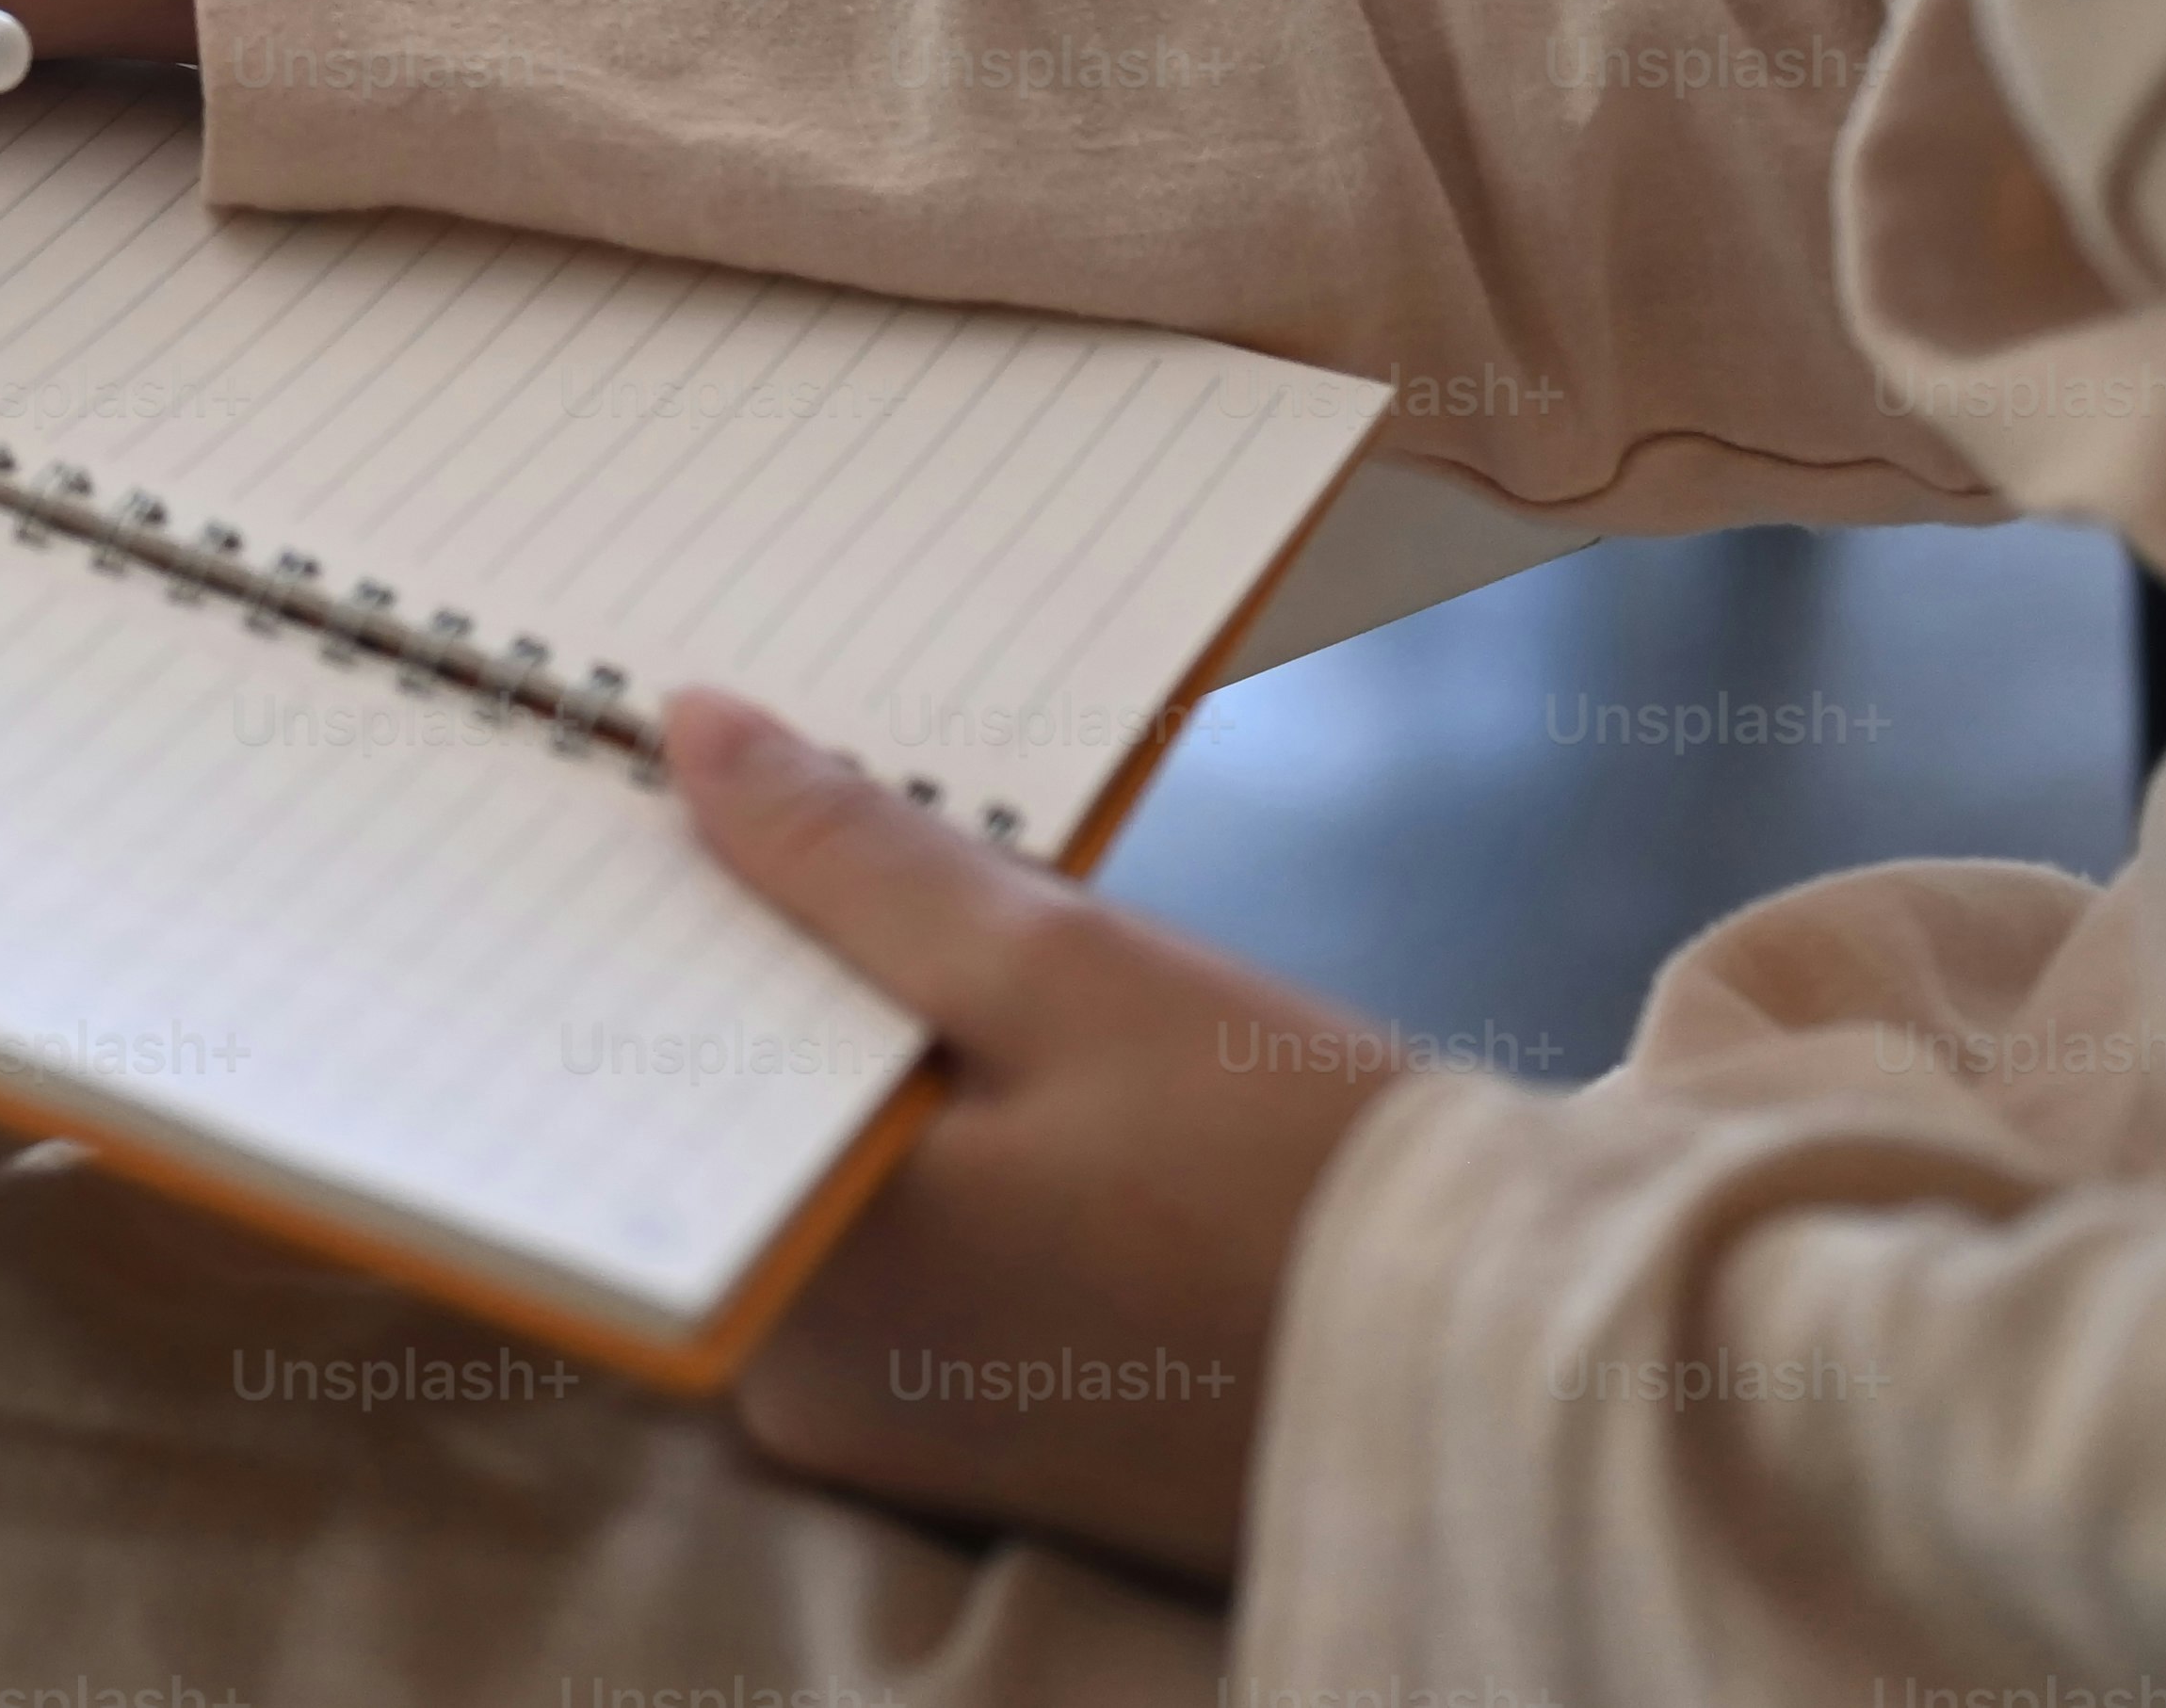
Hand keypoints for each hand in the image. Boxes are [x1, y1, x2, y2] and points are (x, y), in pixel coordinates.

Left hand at [670, 689, 1402, 1586]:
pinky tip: (985, 1036)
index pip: (640, 1074)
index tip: (643, 790)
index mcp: (798, 1294)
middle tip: (788, 805)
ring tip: (914, 905)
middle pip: (723, 1126)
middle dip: (755, 972)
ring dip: (851, 1048)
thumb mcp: (1066, 972)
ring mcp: (897, 1426)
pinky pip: (899, 1248)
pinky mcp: (989, 1429)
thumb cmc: (1302, 1176)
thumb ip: (852, 858)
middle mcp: (810, 1391)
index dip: (647, 918)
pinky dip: (926, 1139)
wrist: (1525, 1376)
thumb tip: (686, 736)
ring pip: (817, 1178)